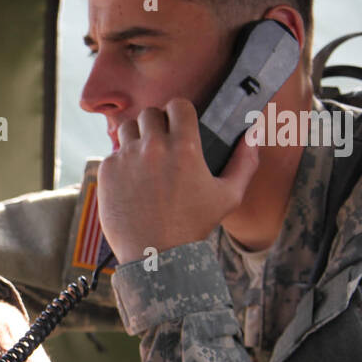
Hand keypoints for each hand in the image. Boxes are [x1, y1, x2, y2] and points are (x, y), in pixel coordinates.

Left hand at [96, 99, 259, 263]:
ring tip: (145, 158)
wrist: (155, 255)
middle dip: (157, 124)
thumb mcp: (229, 196)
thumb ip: (245, 162)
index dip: (180, 112)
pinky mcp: (107, 172)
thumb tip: (255, 134)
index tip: (180, 123)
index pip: (178, 105)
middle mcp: (153, 148)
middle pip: (150, 113)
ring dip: (136, 138)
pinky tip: (132, 181)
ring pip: (127, 129)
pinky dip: (121, 163)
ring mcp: (126, 159)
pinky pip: (113, 154)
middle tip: (162, 143)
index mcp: (184, 148)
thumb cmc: (194, 227)